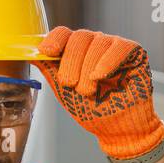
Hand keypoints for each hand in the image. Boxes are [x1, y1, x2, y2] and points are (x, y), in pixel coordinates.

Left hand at [34, 26, 163, 160]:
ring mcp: (114, 46)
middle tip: (71, 85)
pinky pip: (120, 48)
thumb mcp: (64, 91)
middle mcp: (95, 44)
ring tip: (89, 91)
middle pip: (79, 38)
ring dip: (88, 69)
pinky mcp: (134, 52)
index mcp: (77, 51)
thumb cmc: (92, 110)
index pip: (63, 34)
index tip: (47, 51)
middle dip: (71, 63)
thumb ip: (50, 70)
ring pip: (98, 43)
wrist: (117, 129)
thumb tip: (28, 53)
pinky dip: (108, 62)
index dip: (54, 40)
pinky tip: (100, 76)